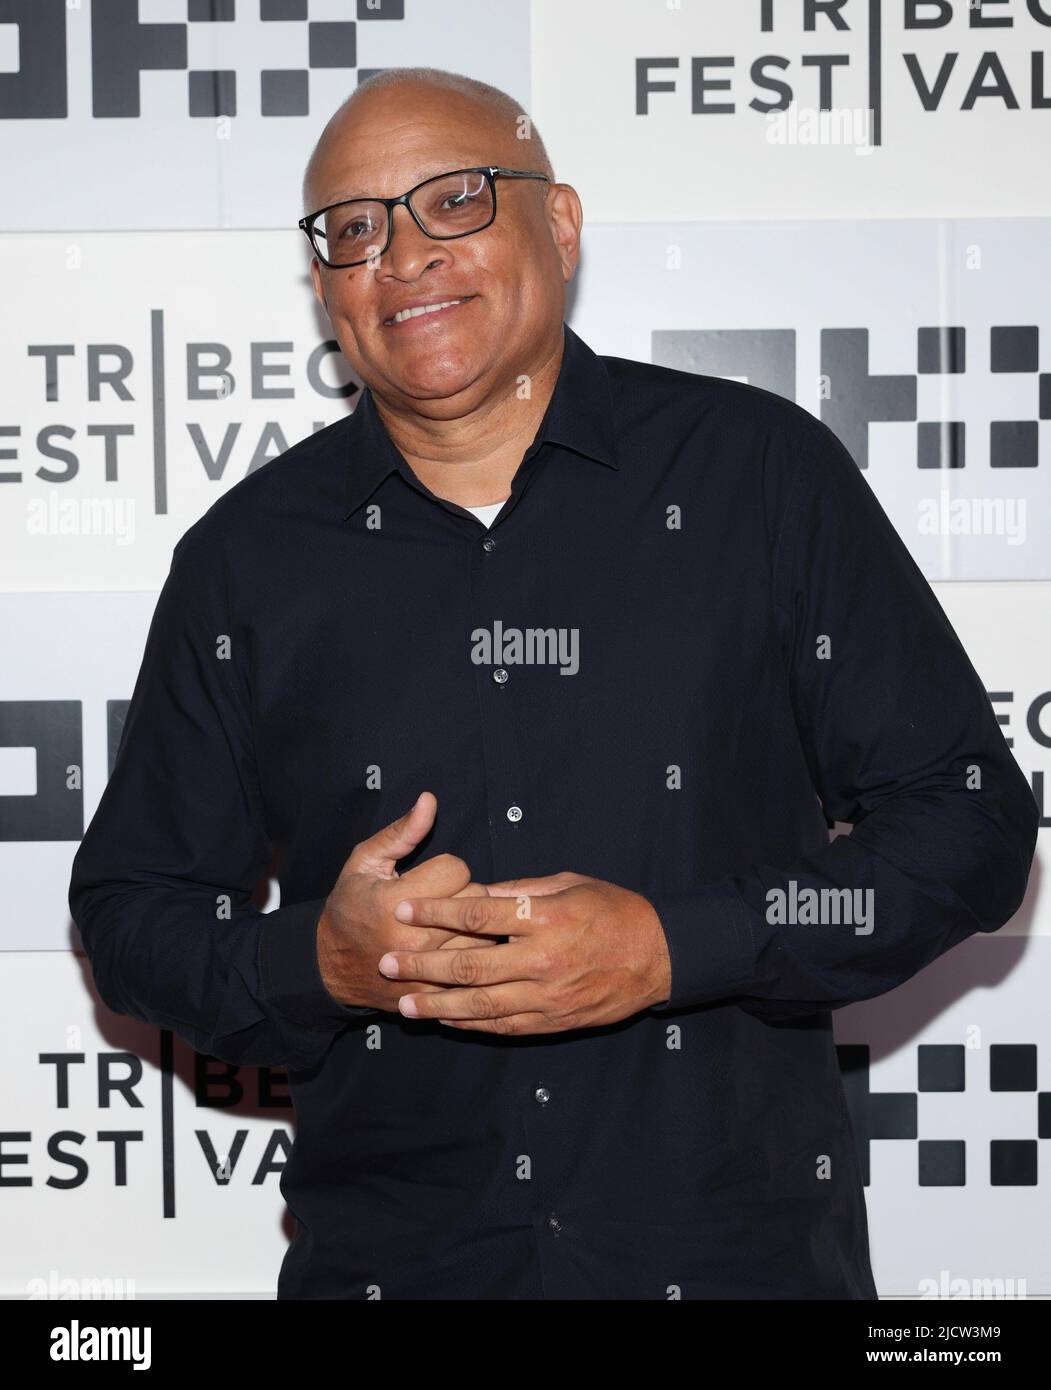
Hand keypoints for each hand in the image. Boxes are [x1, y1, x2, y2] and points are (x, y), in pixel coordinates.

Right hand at [316, 791, 494, 1010]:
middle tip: (444, 900)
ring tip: (451, 925)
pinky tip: (456, 949)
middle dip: (464, 895)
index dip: (449, 868)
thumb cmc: (350, 907)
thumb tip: (430, 799)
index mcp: (395, 903)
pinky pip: (478, 971)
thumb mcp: (365, 862)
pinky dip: (473, 956)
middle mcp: (414, 939)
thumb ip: (402, 832)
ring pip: (484, 936)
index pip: (458, 870)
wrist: (330, 967)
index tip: (432, 877)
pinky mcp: (436, 993)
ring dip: (474, 928)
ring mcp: (427, 971)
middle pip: (475, 902)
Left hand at [376, 871, 671, 1033]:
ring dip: (436, 1004)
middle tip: (386, 961)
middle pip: (468, 966)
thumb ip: (523, 890)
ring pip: (479, 1005)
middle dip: (422, 964)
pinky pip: (502, 1025)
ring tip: (403, 1002)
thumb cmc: (614, 911)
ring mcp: (546, 996)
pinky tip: (444, 1018)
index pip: (478, 916)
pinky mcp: (551, 1021)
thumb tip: (480, 893)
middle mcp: (541, 961)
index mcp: (545, 918)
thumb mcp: (570, 884)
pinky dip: (469, 1023)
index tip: (405, 910)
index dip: (436, 913)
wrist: (658, 957)